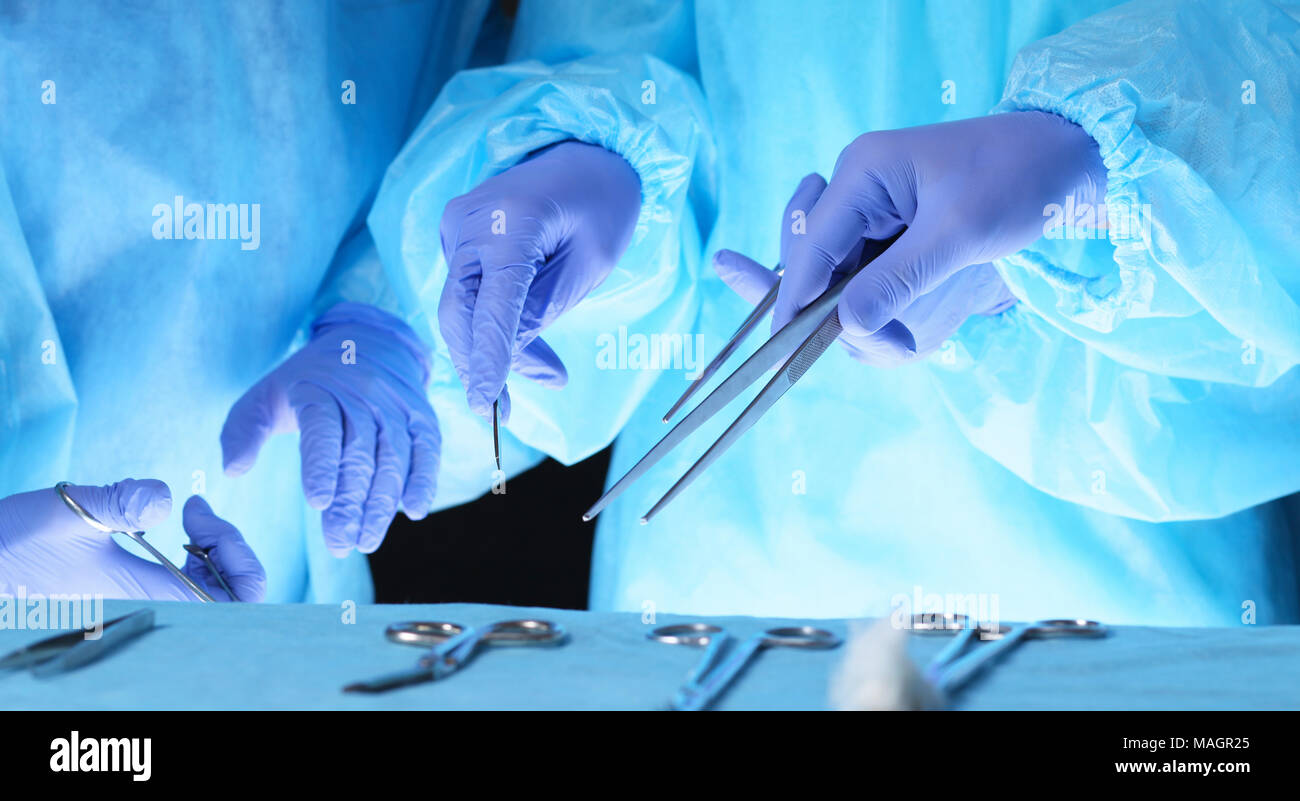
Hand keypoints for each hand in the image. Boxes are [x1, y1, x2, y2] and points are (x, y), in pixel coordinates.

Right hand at [0, 479, 264, 600]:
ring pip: (208, 592)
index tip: (198, 514)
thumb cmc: (15, 541)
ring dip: (213, 554)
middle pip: (230, 598)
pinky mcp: (132, 596)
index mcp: (145, 596)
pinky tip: (173, 534)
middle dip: (230, 551)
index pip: (230, 600)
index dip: (237, 558)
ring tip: (190, 518)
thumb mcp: (70, 511)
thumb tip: (165, 498)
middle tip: (198, 514)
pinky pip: (183, 586)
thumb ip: (121, 502)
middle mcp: (149, 607)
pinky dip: (193, 558)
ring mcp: (142, 604)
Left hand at [221, 302, 439, 555]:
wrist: (368, 342)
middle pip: (359, 452)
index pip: (322, 428)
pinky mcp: (421, 416)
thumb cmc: (309, 383)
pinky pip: (427, 449)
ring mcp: (396, 404)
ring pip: (393, 456)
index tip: (318, 503)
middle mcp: (363, 394)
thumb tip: (232, 470)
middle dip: (351, 502)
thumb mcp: (267, 395)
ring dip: (382, 502)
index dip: (322, 465)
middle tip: (340, 543)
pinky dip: (424, 480)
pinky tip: (414, 510)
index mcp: (318, 389)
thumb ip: (243, 430)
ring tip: (367, 540)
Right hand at [438, 140, 640, 418]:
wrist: (587, 153)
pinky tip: (526, 335)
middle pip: (460, 314)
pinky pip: (467, 291)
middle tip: (512, 410)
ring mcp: (456, 225)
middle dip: (483, 365)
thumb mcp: (589, 265)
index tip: (487, 406)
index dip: (488, 361)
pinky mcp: (457, 235)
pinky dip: (490, 321)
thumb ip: (544, 310)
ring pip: (462, 308)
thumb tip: (510, 358)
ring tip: (547, 370)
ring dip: (491, 348)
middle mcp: (469, 222)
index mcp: (510, 223)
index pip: (491, 307)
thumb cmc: (601, 206)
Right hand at [773, 112, 1104, 359]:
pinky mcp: (889, 222)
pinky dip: (871, 298)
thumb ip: (897, 281)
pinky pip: (858, 268)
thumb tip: (846, 325)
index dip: (797, 300)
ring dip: (854, 307)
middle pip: (814, 259)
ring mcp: (870, 203)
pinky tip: (893, 322)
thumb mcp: (958, 235)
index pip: (811, 246)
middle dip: (834, 309)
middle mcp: (856, 184)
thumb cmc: (1018, 181)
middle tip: (891, 345)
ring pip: (834, 269)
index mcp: (862, 172)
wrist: (1067, 156)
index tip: (786, 349)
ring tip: (898, 339)